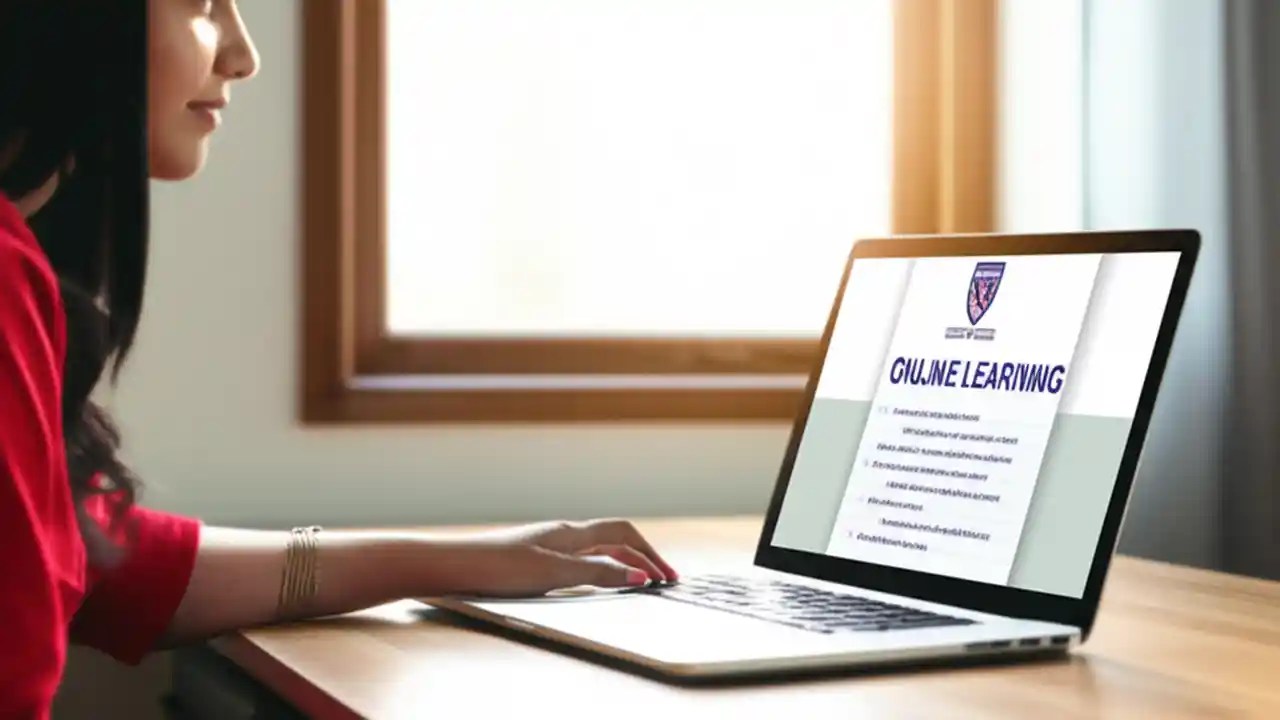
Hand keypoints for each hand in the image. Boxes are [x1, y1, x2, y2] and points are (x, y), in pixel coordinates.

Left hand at [425, 519, 678, 597]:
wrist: (453, 565)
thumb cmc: (498, 566)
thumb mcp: (553, 572)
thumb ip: (597, 572)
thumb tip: (638, 574)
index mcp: (571, 532)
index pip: (623, 532)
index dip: (648, 552)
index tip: (666, 576)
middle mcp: (563, 534)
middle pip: (614, 539)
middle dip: (642, 557)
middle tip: (663, 581)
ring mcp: (548, 544)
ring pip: (597, 548)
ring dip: (623, 561)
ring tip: (639, 579)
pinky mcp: (534, 558)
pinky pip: (580, 558)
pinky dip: (601, 567)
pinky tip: (597, 579)